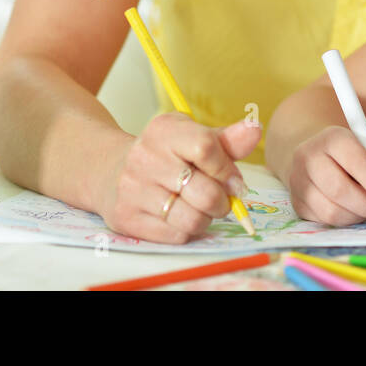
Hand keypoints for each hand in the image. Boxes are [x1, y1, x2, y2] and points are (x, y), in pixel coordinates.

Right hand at [98, 112, 261, 243]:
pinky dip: (187, 230)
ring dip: (206, 218)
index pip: (206, 149)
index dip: (227, 170)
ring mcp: (133, 190)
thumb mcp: (193, 137)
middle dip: (222, 201)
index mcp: (163, 130)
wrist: (111, 171)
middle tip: (219, 198)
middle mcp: (144, 157)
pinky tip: (179, 216)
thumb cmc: (165, 154)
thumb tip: (254, 129)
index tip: (233, 180)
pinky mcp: (128, 218)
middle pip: (205, 192)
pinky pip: (177, 236)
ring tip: (199, 207)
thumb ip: (227, 140)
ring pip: (193, 219)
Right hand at [286, 125, 365, 226]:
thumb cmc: (352, 157)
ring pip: (332, 211)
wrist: (316, 155)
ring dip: (357, 216)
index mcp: (333, 138)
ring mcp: (298, 181)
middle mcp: (309, 156)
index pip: (356, 161)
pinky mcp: (296, 202)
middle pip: (340, 190)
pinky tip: (350, 209)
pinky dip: (344, 221)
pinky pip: (324, 222)